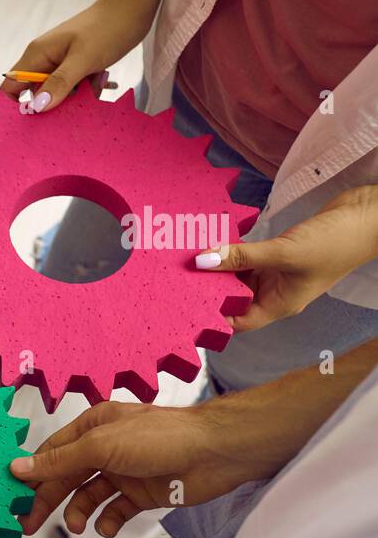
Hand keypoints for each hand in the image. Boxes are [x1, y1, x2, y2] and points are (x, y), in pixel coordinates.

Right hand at [0, 0, 150, 113]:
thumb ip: (59, 83)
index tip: (31, 123)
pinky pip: (72, 87)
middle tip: (69, 112)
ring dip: (72, 99)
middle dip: (49, 107)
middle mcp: (44, 59)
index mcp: (37, 54)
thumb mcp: (83, 58)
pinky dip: (85, 91)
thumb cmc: (108, 28)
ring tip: (94, 89)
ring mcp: (60, 62)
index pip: (11, 86)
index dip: (14, 106)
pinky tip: (103, 84)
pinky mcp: (75, 65)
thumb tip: (37, 108)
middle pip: (33, 93)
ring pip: (56, 93)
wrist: (132, 7)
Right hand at [11, 400, 282, 537]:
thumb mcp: (101, 446)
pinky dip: (107, 521)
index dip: (32, 473)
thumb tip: (19, 467)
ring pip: (88, 496)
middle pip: (66, 477)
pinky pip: (115, 510)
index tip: (12, 495)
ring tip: (77, 527)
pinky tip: (106, 528)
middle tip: (28, 523)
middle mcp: (105, 448)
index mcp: (92, 426)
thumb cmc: (159, 438)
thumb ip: (60, 460)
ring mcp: (124, 471)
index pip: (52, 452)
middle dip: (47, 500)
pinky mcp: (142, 493)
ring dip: (78, 512)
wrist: (216, 453)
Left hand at [195, 185, 377, 330]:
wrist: (368, 215)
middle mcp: (277, 292)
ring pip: (239, 276)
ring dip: (219, 268)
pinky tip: (213, 243)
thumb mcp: (284, 252)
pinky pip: (249, 257)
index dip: (212, 318)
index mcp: (280, 304)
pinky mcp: (280, 253)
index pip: (238, 322)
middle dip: (209, 289)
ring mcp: (278, 272)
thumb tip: (202, 261)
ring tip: (189, 259)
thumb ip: (242, 256)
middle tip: (178, 278)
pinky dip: (232, 252)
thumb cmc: (336, 242)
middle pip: (233, 298)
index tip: (185, 305)